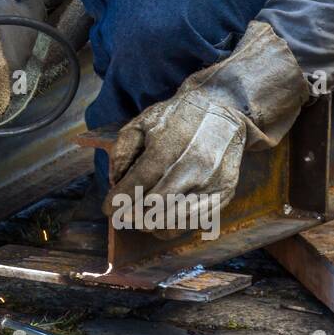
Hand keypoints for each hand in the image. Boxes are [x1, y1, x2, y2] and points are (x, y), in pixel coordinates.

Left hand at [105, 20, 308, 226]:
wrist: (222, 109)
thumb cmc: (177, 117)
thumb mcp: (142, 122)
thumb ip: (123, 150)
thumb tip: (114, 181)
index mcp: (167, 146)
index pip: (137, 183)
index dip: (119, 200)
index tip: (108, 208)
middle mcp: (192, 165)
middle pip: (155, 203)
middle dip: (134, 215)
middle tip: (123, 217)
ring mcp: (211, 180)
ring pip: (176, 216)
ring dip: (153, 224)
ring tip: (141, 221)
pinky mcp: (225, 190)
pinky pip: (197, 218)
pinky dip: (177, 225)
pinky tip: (164, 222)